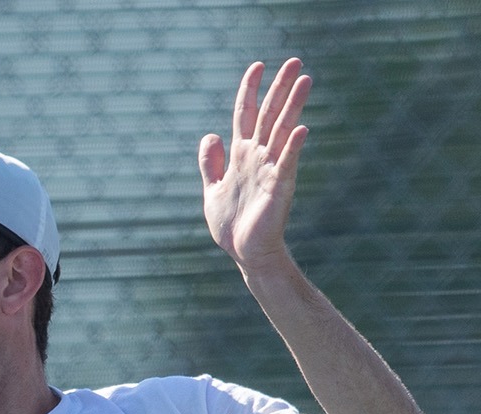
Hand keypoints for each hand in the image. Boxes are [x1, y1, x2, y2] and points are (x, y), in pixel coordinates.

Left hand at [199, 59, 310, 272]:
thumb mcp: (212, 189)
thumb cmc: (232, 222)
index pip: (245, 114)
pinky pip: (287, 163)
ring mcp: (270, 169)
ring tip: (305, 80)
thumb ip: (210, 162)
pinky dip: (293, 146)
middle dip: (280, 88)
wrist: (244, 252)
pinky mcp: (279, 187)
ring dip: (293, 106)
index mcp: (241, 154)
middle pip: (269, 114)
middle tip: (295, 60)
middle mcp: (258, 156)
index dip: (250, 90)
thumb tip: (209, 135)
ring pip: (283, 131)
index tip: (258, 65)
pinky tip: (302, 128)